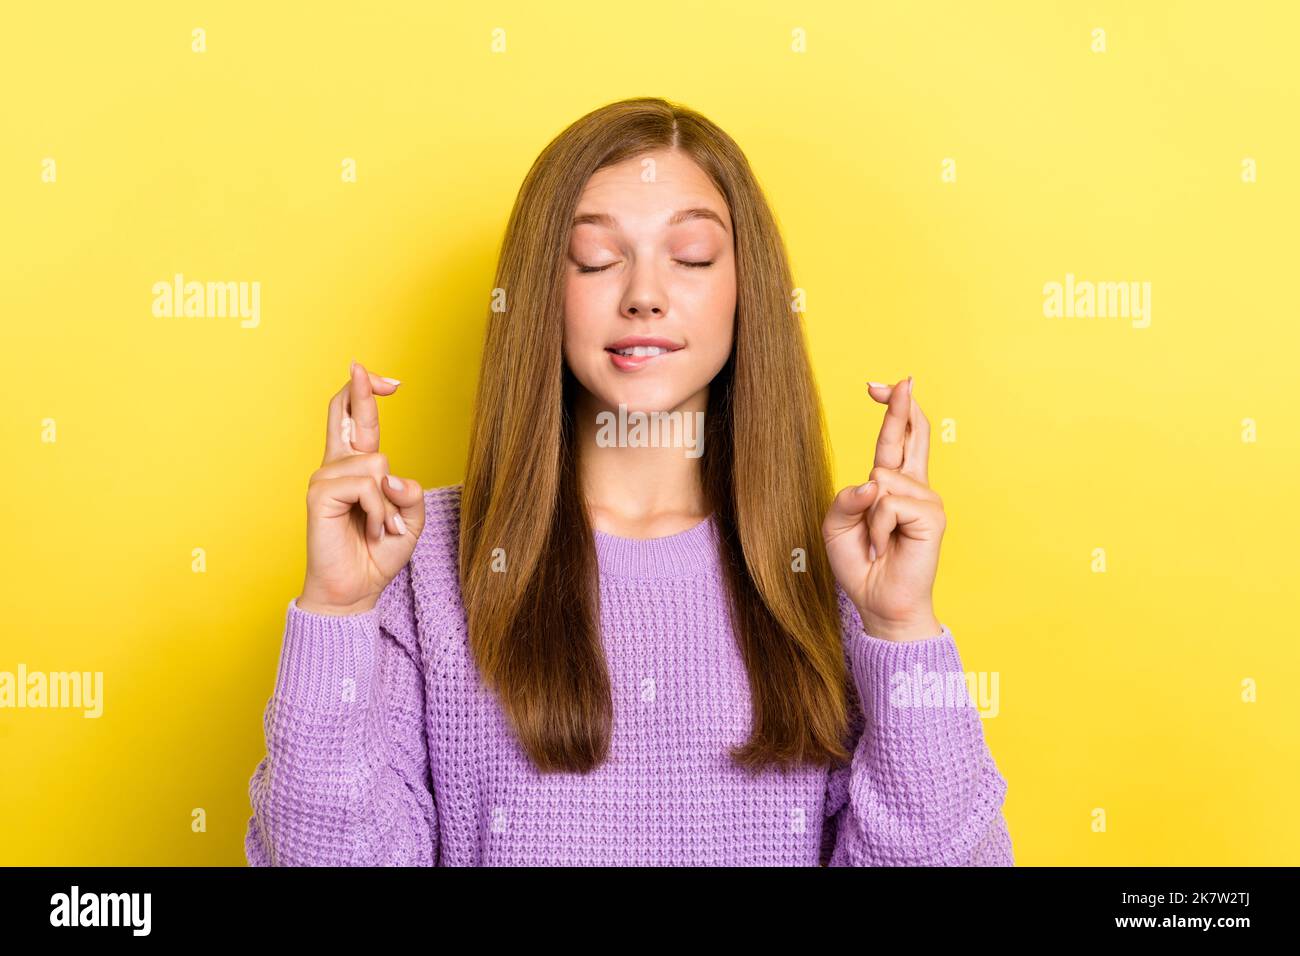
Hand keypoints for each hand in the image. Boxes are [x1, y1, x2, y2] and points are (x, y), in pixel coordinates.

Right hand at [296, 360, 425, 615]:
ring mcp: (326, 478)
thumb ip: (410, 494)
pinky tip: (370, 530)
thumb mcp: (410, 522)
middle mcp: (338, 467)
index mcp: (357, 469)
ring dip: (389, 504)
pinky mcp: (320, 494)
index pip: (359, 422)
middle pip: (345, 413)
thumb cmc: (378, 554)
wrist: (355, 590)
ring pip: (377, 464)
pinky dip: (379, 512)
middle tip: (363, 367)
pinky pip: (367, 486)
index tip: (385, 379)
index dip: (367, 395)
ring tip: (380, 528)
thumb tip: (390, 476)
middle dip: (361, 389)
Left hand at [822, 375, 944, 641]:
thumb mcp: (838, 526)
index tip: (882, 386)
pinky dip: (877, 527)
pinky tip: (886, 546)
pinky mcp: (932, 516)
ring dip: (868, 515)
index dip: (894, 411)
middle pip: (912, 435)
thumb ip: (847, 498)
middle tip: (902, 379)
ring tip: (877, 542)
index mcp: (893, 485)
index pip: (896, 440)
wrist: (879, 604)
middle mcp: (914, 487)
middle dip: (902, 407)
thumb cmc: (861, 564)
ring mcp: (926, 500)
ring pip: (882, 479)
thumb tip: (874, 482)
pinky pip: (888, 503)